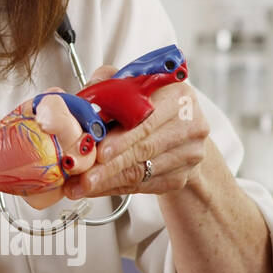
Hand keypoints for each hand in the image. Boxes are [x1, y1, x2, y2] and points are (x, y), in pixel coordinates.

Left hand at [63, 65, 210, 199]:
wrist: (180, 129)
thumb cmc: (149, 104)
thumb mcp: (131, 84)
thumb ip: (109, 83)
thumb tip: (85, 96)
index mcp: (178, 97)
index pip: (147, 122)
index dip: (122, 139)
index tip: (100, 152)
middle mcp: (190, 126)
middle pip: (144, 150)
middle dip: (109, 166)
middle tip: (84, 177)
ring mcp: (188, 154)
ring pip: (141, 172)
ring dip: (108, 180)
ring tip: (82, 185)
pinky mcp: (181, 177)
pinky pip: (143, 186)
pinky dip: (116, 188)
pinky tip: (97, 189)